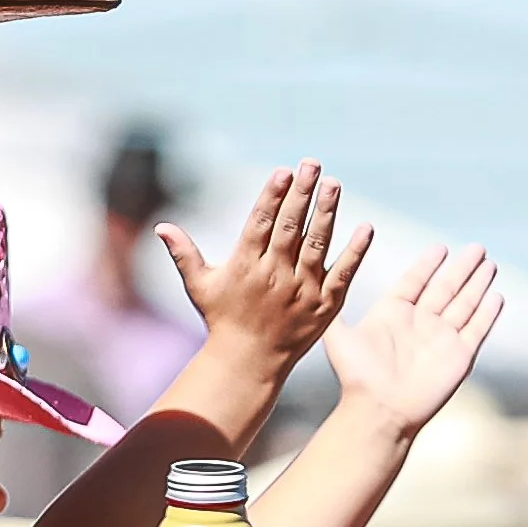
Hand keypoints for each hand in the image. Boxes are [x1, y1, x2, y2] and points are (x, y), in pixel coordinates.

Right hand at [156, 161, 370, 371]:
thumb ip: (184, 254)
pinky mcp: (325, 305)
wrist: (248, 362)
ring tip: (334, 185)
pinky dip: (356, 252)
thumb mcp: (200, 286)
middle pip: (291, 227)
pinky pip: (343, 274)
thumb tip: (161, 226)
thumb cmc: (222, 320)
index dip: (273, 196)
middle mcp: (274, 275)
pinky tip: (366, 228)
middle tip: (313, 164)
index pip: (261, 223)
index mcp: (246, 266)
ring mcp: (302, 290)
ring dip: (327, 213)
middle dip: (302, 193)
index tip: (284, 171)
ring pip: (318, 245)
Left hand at [323, 244, 502, 432]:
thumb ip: (334, 311)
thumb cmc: (358, 377)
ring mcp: (441, 338)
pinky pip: (476, 329)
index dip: (428, 265)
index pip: (415, 281)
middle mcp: (419, 323)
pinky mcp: (459, 356)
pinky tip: (496, 295)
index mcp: (393, 314)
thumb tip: (320, 284)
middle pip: (445, 287)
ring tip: (488, 264)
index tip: (440, 248)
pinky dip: (487, 313)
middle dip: (461, 268)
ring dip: (477, 284)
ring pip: (464, 303)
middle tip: (476, 248)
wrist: (380, 410)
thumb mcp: (340, 338)